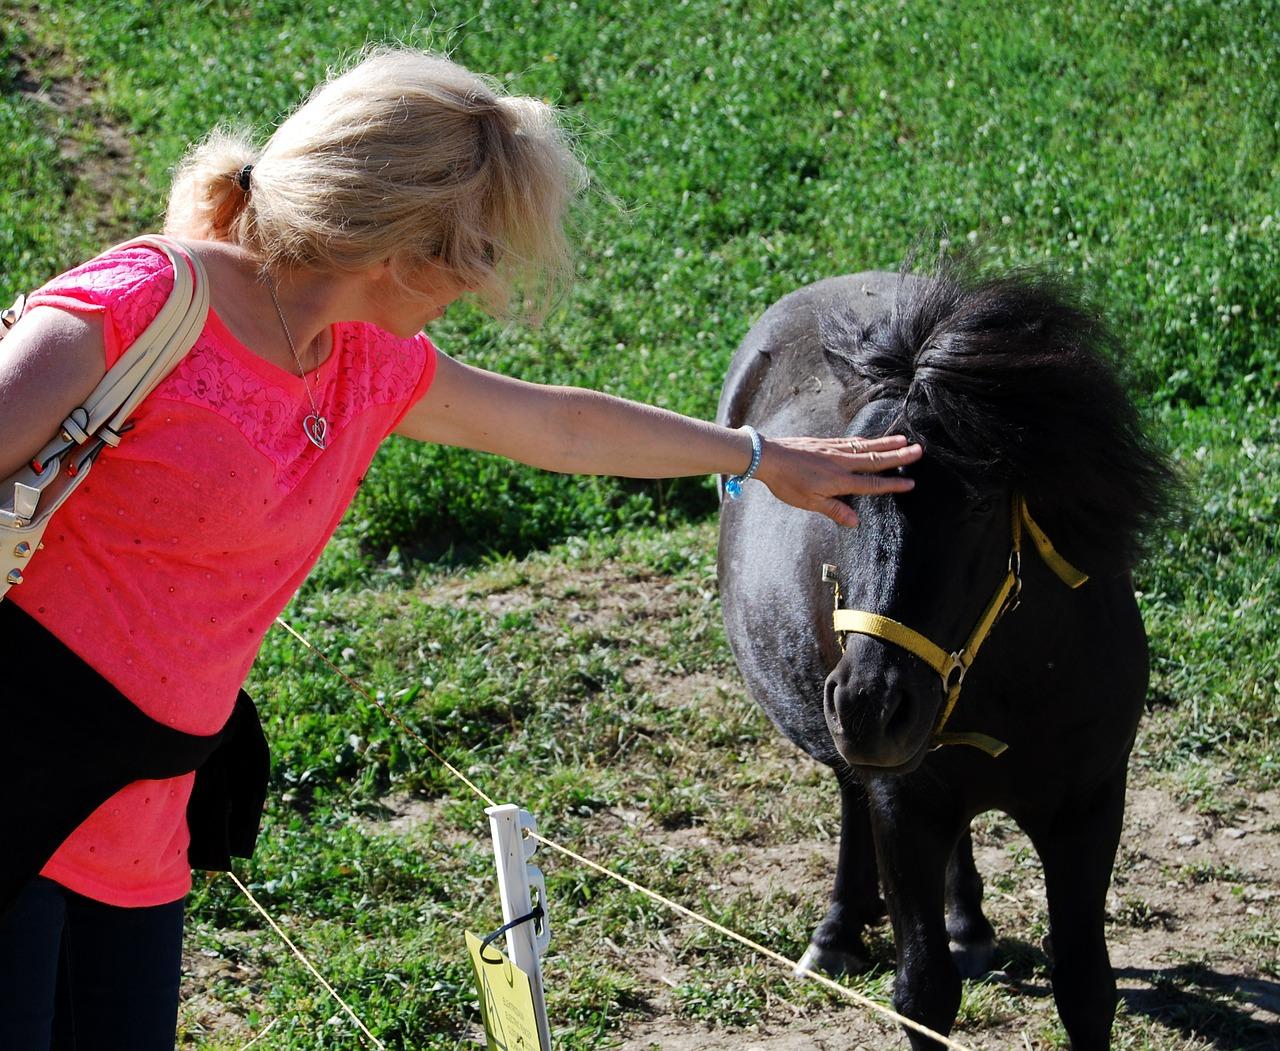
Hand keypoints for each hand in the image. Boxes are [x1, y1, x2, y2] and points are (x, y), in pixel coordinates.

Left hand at [753, 434, 921, 527]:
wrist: (768, 456)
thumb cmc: (787, 483)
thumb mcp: (809, 502)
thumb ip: (834, 510)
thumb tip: (856, 522)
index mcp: (839, 480)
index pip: (871, 484)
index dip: (892, 485)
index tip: (911, 483)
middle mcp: (840, 462)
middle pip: (875, 459)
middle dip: (898, 456)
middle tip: (919, 450)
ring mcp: (833, 450)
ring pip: (865, 446)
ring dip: (886, 444)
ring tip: (903, 440)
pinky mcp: (824, 443)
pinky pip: (851, 441)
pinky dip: (866, 440)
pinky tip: (871, 440)